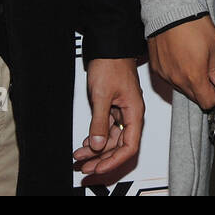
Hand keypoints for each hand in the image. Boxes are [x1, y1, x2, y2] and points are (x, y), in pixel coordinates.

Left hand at [73, 57, 143, 177]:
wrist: (108, 45)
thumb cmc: (111, 63)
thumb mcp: (102, 94)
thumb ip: (100, 121)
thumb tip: (98, 144)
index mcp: (134, 112)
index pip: (129, 147)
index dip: (114, 161)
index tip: (98, 168)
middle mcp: (130, 114)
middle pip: (119, 146)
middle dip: (101, 159)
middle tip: (84, 167)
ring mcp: (121, 111)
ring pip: (111, 138)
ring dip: (96, 150)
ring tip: (80, 157)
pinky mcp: (112, 106)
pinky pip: (106, 128)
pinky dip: (96, 137)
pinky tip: (85, 143)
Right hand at [147, 16, 214, 110]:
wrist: (169, 10)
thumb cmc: (191, 24)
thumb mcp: (214, 45)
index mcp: (194, 77)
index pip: (207, 102)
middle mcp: (177, 79)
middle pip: (194, 97)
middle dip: (205, 89)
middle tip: (210, 73)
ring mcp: (165, 74)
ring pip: (181, 88)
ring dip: (190, 81)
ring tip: (195, 62)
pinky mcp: (157, 67)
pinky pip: (170, 78)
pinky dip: (178, 73)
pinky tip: (182, 58)